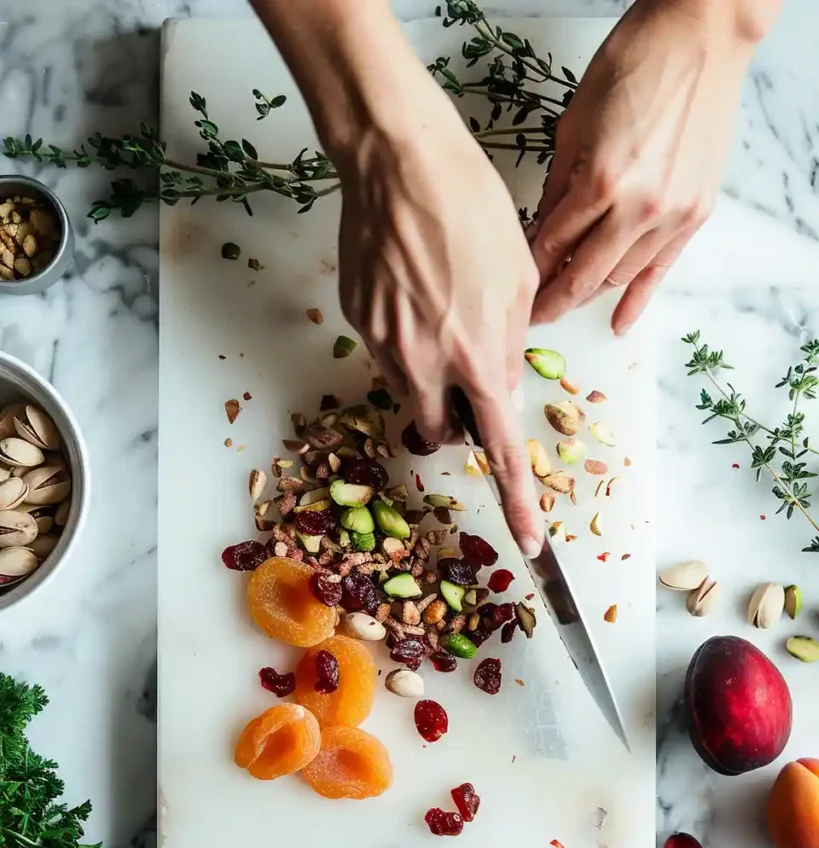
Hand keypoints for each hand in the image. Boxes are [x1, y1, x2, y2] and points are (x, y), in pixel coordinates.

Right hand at [336, 92, 543, 555]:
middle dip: (453, 423)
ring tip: (440, 308)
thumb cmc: (469, 209)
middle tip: (465, 383)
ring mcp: (381, 344)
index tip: (528, 541)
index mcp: (475, 357)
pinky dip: (405, 338)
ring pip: (408, 390)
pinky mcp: (356, 320)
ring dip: (429, 375)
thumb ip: (510, 343)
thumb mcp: (517, 278)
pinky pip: (386, 351)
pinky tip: (413, 288)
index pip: (497, 448)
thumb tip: (500, 380)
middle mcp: (423, 363)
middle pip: (436, 431)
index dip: (514, 500)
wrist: (397, 162)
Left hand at [529, 0, 774, 334]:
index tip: (511, 291)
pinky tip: (617, 324)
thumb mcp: (574, 124)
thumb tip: (542, 232)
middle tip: (530, 318)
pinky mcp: (695, 215)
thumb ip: (557, 188)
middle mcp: (638, 208)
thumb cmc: (635, 64)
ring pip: (618, 276)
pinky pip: (659, 271)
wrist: (701, 36)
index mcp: (600, 183)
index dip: (529, 273)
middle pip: (583, 276)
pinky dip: (636, 299)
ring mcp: (671, 215)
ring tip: (564, 302)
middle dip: (552, 300)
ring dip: (589, 292)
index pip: (552, 246)